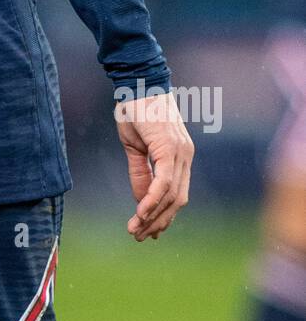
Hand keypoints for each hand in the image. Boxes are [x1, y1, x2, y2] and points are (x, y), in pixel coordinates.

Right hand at [114, 90, 192, 240]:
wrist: (137, 83)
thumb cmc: (135, 111)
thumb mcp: (135, 147)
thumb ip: (140, 174)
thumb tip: (142, 202)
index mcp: (180, 156)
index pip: (177, 194)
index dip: (164, 215)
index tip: (150, 231)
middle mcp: (185, 156)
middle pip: (177, 200)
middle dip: (159, 222)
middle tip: (141, 237)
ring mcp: (180, 152)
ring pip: (171, 195)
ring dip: (153, 217)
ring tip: (136, 231)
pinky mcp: (169, 147)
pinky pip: (164, 182)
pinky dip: (153, 200)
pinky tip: (141, 213)